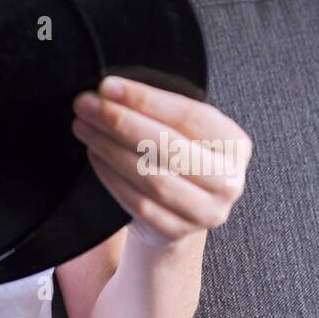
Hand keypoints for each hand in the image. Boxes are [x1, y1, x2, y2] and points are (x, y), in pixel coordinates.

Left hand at [71, 75, 251, 248]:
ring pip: (152, 177)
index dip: (145, 99)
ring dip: (111, 148)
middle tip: (86, 105)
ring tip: (84, 127)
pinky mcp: (176, 231)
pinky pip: (138, 203)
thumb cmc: (178, 156)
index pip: (188, 116)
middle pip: (169, 147)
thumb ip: (159, 110)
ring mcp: (205, 212)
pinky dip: (111, 176)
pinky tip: (94, 155)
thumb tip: (112, 90)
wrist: (179, 210)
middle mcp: (228, 181)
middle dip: (121, 122)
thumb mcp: (182, 130)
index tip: (107, 86)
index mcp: (234, 144)